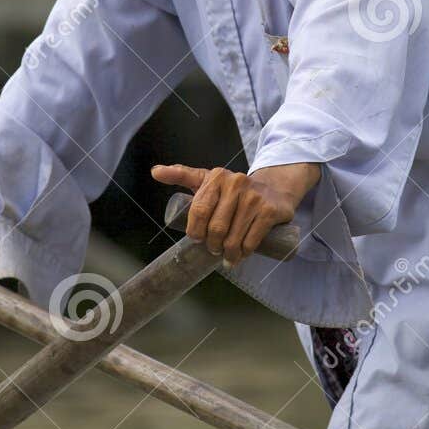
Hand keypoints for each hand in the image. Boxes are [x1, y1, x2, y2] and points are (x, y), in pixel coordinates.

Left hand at [151, 162, 319, 264]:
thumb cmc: (233, 190)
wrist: (273, 189)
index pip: (199, 210)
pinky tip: (240, 257)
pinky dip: (244, 254)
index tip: (197, 239)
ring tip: (227, 257)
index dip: (195, 231)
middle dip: (212, 245)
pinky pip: (251, 240)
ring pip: (233, 238)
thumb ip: (181, 175)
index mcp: (216, 177)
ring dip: (228, 254)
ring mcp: (254, 197)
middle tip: (214, 250)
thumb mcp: (207, 179)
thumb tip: (154, 172)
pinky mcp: (269, 211)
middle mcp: (236, 183)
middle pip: (216, 228)